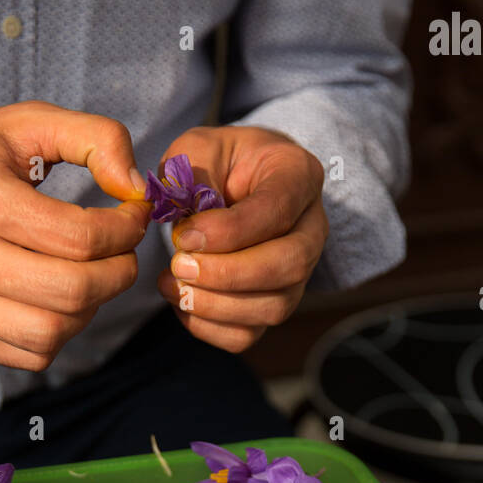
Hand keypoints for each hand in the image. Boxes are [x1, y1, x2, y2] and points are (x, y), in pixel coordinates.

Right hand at [0, 102, 149, 370]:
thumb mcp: (22, 123)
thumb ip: (92, 137)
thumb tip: (135, 187)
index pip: (78, 237)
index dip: (124, 230)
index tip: (132, 217)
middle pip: (72, 291)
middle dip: (118, 273)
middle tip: (123, 253)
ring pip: (54, 333)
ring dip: (91, 308)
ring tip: (91, 276)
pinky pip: (32, 356)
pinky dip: (60, 333)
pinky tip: (57, 299)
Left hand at [155, 125, 327, 352]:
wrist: (236, 182)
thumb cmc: (218, 163)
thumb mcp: (198, 148)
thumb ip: (187, 176)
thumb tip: (182, 227)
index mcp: (298, 176)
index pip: (276, 211)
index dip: (229, 231)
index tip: (182, 235)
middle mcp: (311, 228)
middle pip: (288, 265)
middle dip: (227, 274)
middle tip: (178, 265)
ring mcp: (300, 272)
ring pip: (274, 307)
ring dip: (215, 305)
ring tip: (171, 284)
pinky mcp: (274, 303)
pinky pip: (250, 334)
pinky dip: (210, 329)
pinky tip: (182, 304)